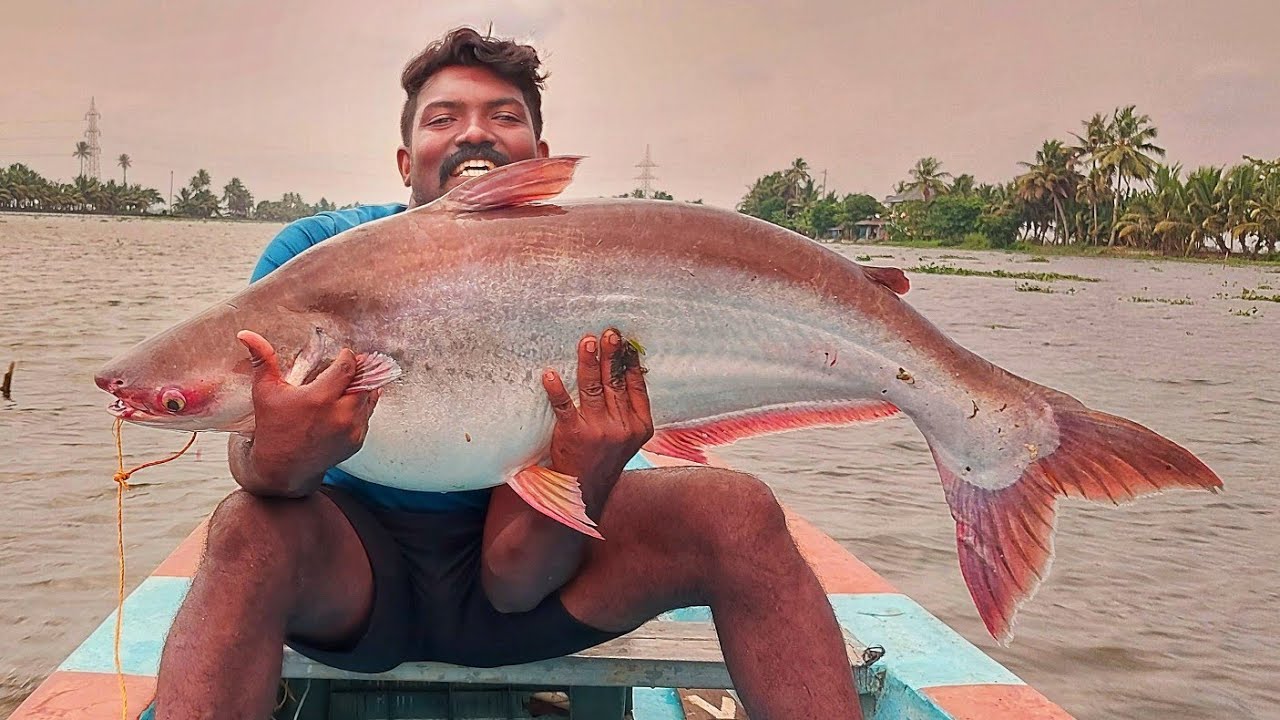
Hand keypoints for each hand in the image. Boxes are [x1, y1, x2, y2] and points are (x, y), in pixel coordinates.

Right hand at [235, 330, 379, 491]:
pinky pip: (367, 416)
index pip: (348, 367)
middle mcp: (340, 415)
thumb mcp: (265, 392)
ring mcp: (351, 430)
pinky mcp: (357, 441)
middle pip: (364, 381)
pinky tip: (347, 403)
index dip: (347, 357)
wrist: (282, 469)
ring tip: (348, 384)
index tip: (342, 354)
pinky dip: (361, 407)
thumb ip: (263, 360)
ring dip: (362, 388)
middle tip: (350, 367)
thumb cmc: (272, 428)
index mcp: (319, 399)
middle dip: (359, 372)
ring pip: (369, 398)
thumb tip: (246, 334)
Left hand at [541, 329, 652, 508]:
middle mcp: (621, 427)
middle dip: (611, 355)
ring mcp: (598, 430)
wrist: (585, 490)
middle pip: (615, 382)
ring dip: (589, 362)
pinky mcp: (573, 434)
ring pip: (593, 388)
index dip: (630, 362)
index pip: (636, 386)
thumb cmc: (605, 455)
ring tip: (587, 342)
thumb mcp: (628, 435)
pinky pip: (564, 407)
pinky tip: (550, 375)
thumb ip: (628, 407)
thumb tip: (625, 367)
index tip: (626, 342)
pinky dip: (556, 390)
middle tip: (608, 333)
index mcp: (639, 425)